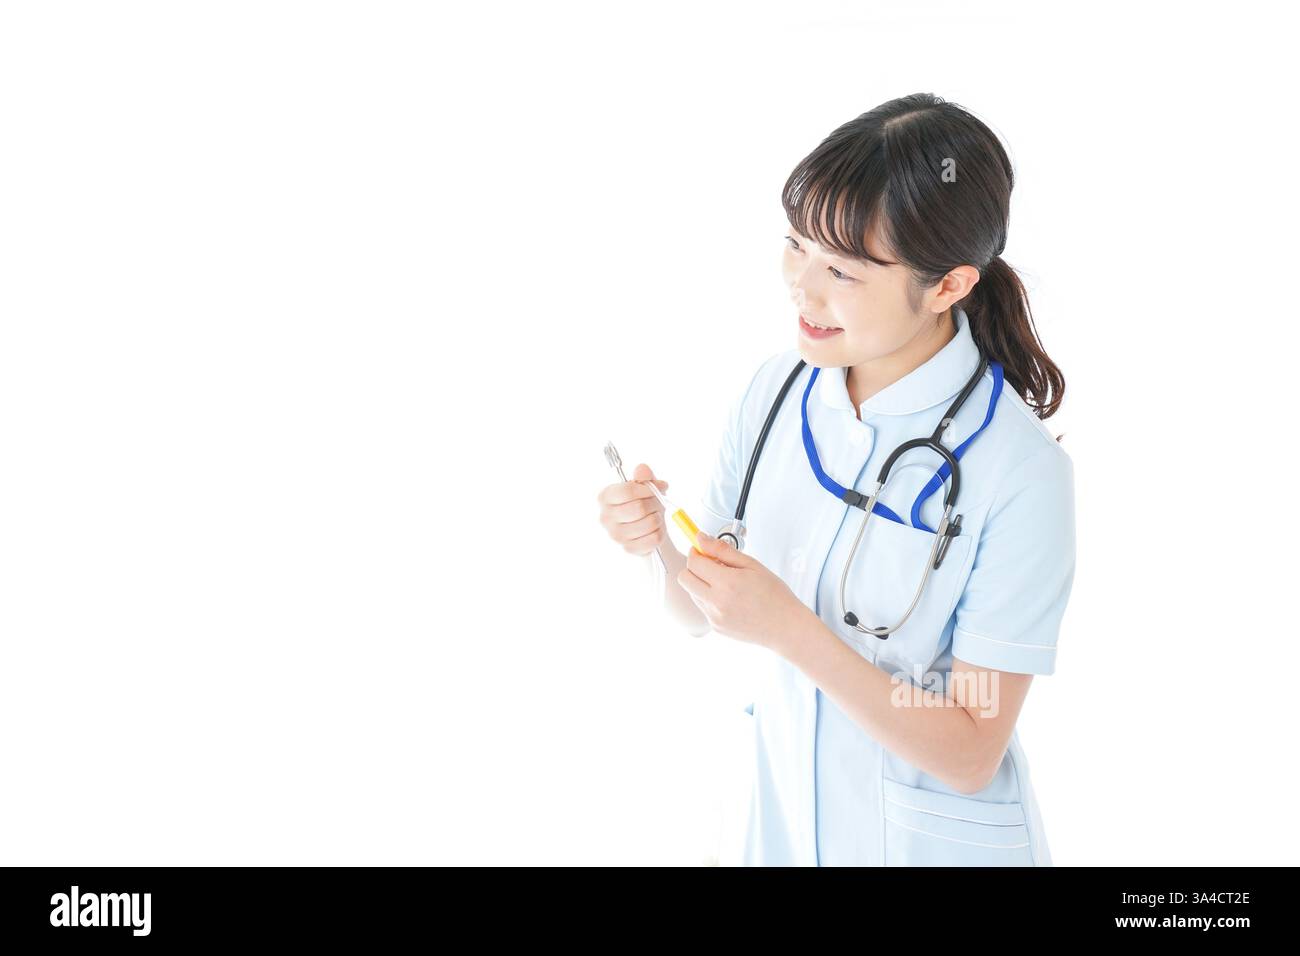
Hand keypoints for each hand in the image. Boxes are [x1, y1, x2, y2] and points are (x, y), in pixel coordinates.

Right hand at [596, 463, 669, 556]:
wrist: (648, 527)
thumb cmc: (644, 503)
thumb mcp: (646, 486)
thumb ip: (644, 476)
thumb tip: (642, 469)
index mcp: (605, 497)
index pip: (627, 491)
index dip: (647, 489)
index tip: (656, 488)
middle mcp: (606, 517)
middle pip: (638, 508)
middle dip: (654, 504)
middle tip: (656, 503)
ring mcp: (616, 535)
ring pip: (648, 524)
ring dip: (657, 519)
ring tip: (654, 516)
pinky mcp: (628, 548)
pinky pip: (653, 539)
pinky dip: (659, 533)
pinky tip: (654, 530)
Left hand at [677, 531, 815, 650]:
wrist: (786, 627)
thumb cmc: (775, 596)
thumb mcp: (752, 565)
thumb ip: (723, 550)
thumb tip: (701, 539)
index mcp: (727, 583)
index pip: (694, 562)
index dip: (695, 552)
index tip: (702, 549)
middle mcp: (716, 602)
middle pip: (684, 578)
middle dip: (693, 567)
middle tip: (711, 564)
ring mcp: (714, 617)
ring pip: (692, 592)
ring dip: (701, 583)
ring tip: (726, 583)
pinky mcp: (716, 627)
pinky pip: (703, 607)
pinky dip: (710, 598)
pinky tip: (730, 598)